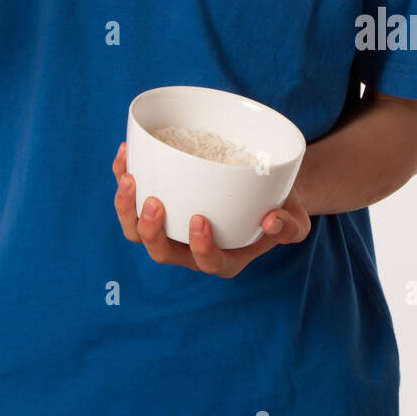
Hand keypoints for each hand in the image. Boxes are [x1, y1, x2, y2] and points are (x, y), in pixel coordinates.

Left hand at [112, 141, 310, 277]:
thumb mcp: (295, 217)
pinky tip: (124, 153)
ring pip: (136, 230)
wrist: (262, 185)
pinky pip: (131, 196)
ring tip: (128, 177)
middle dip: (150, 230)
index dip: (199, 248)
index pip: (206, 262)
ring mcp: (170, 225)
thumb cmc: (279, 205)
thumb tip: (272, 221)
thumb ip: (289, 225)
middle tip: (152, 202)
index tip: (199, 219)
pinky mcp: (159, 200)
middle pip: (161, 251)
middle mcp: (190, 247)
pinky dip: (122, 176)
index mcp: (222, 256)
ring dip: (125, 207)